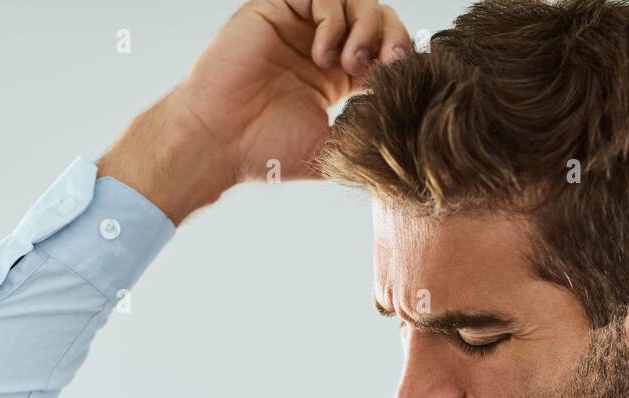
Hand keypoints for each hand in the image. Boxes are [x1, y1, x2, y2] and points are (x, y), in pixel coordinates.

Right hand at [97, 0, 410, 223]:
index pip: (385, 47)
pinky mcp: (278, 8)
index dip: (402, 56)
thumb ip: (365, 135)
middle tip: (386, 65)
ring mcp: (299, 25)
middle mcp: (320, 44)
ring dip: (366, 26)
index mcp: (337, 75)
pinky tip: (322, 53)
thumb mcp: (332, 149)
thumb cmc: (265, 152)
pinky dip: (334, 16)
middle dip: (391, 36)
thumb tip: (408, 133)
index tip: (404, 79)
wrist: (219, 141)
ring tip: (350, 62)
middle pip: (377, 17)